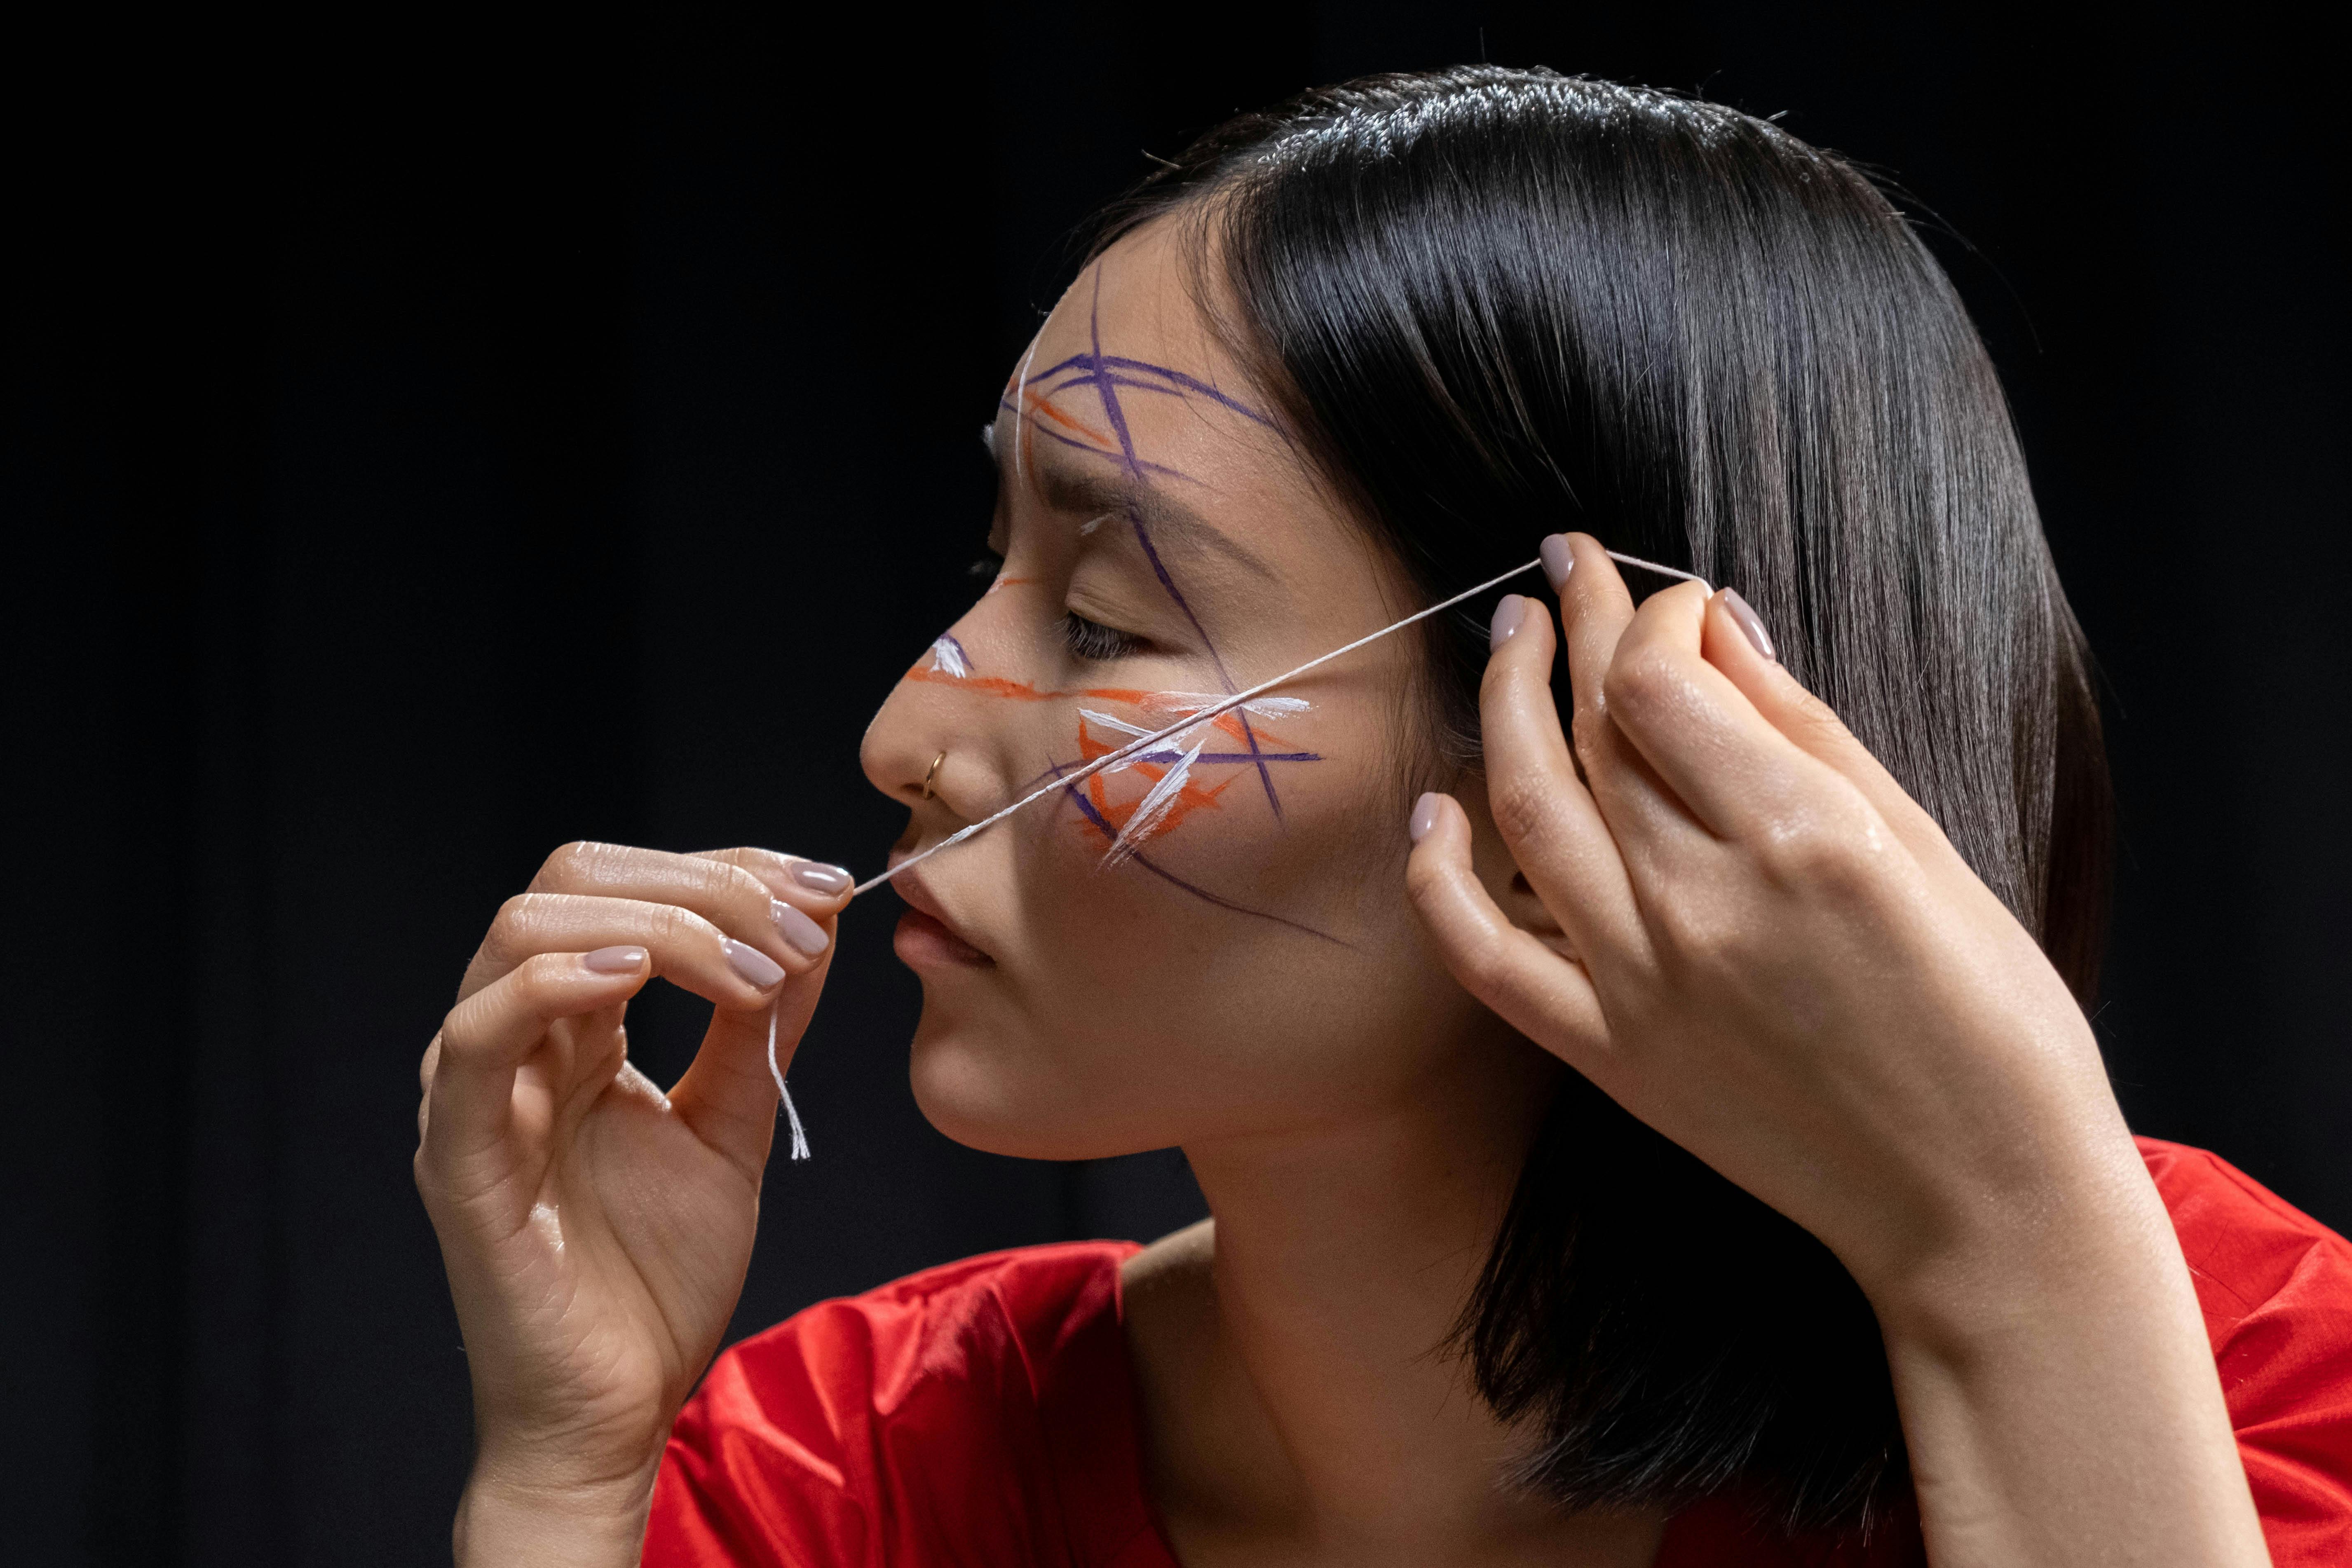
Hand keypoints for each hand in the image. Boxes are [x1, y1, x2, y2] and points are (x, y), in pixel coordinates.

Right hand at [413, 843, 847, 1563]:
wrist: (621, 1406)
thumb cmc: (658, 1277)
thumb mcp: (734, 1122)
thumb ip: (763, 1026)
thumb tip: (815, 922)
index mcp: (576, 1024)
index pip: (628, 885)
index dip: (730, 868)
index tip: (827, 890)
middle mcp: (517, 1038)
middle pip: (573, 881)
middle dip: (701, 884)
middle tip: (798, 930)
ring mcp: (479, 1090)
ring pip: (524, 930)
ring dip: (656, 926)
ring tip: (750, 973)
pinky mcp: (461, 1154)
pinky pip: (476, 1036)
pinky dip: (554, 983)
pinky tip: (633, 978)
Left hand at [1406, 537, 2129, 1296]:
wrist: (1979, 1201)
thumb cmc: (1990, 1024)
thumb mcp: (1927, 847)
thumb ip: (1807, 732)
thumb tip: (1722, 627)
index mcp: (1801, 839)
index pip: (1665, 678)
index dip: (1654, 612)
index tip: (1676, 597)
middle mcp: (1702, 902)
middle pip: (1596, 726)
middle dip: (1579, 624)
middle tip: (1568, 568)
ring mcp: (1641, 983)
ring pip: (1527, 808)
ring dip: (1505, 703)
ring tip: (1512, 636)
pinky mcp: (1609, 1054)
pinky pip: (1486, 955)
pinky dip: (1443, 878)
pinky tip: (1435, 811)